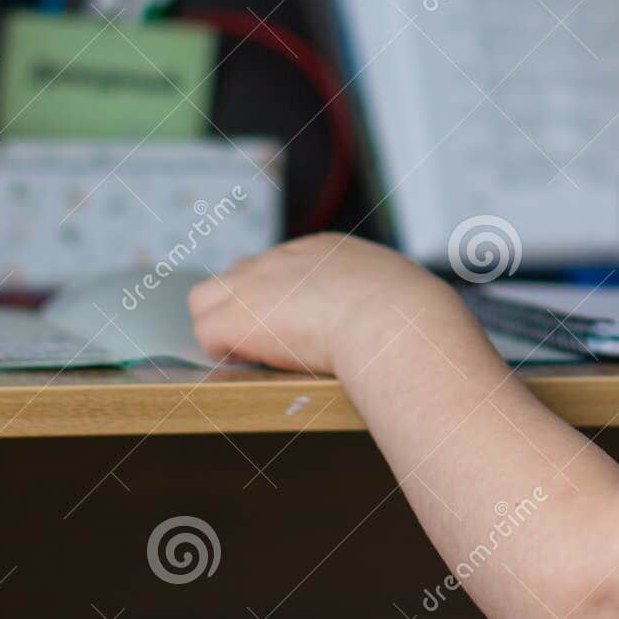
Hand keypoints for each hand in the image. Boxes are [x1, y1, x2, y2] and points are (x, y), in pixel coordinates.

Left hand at [188, 233, 442, 373]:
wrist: (396, 321)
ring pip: (206, 302)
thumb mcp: (401, 293)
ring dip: (227, 330)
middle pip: (236, 278)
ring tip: (256, 359)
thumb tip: (406, 319)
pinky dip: (225, 355)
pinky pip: (207, 336)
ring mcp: (253, 284)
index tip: (295, 325)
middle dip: (246, 310)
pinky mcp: (234, 315)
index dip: (280, 300)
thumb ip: (385, 298)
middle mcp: (282, 258)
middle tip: (269, 346)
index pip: (279, 268)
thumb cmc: (412, 318)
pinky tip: (254, 368)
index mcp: (325, 250)